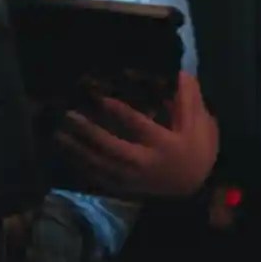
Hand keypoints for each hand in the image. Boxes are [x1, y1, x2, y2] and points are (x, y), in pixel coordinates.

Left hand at [57, 71, 218, 197]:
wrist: (196, 188)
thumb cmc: (197, 150)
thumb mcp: (201, 124)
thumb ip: (188, 100)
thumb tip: (181, 73)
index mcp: (163, 144)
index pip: (136, 125)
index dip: (117, 111)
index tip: (98, 97)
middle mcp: (144, 162)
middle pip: (111, 147)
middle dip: (89, 132)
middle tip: (69, 115)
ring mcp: (132, 178)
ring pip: (100, 165)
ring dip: (78, 150)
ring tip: (59, 134)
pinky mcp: (125, 188)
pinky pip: (98, 178)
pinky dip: (81, 167)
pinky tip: (67, 155)